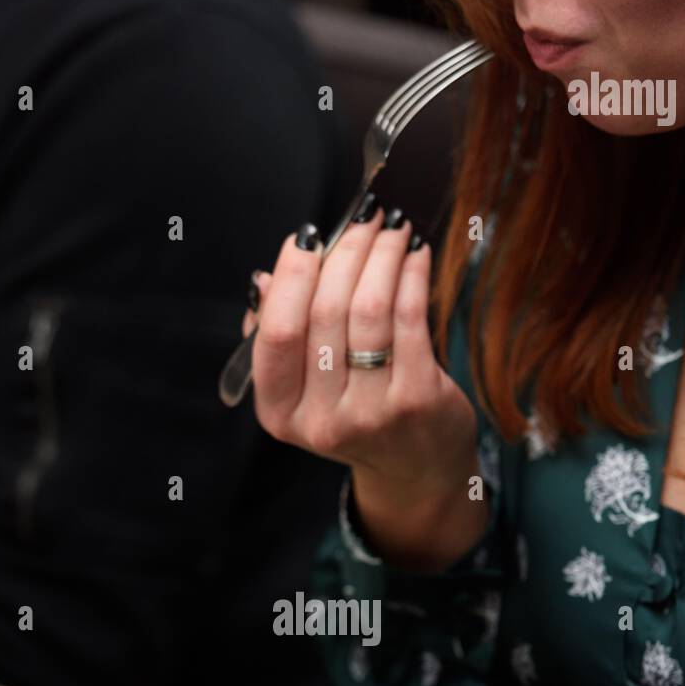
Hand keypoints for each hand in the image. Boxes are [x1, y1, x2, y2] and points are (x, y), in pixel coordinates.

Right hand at [242, 206, 485, 570]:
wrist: (417, 467)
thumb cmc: (359, 411)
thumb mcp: (307, 386)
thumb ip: (283, 335)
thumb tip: (267, 278)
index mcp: (280, 413)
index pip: (277, 332)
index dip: (293, 274)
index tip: (309, 235)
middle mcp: (321, 419)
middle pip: (325, 312)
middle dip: (345, 251)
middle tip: (362, 218)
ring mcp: (370, 413)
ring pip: (368, 309)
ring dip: (382, 254)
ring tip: (392, 228)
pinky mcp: (415, 400)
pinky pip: (408, 318)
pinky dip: (411, 274)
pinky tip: (415, 254)